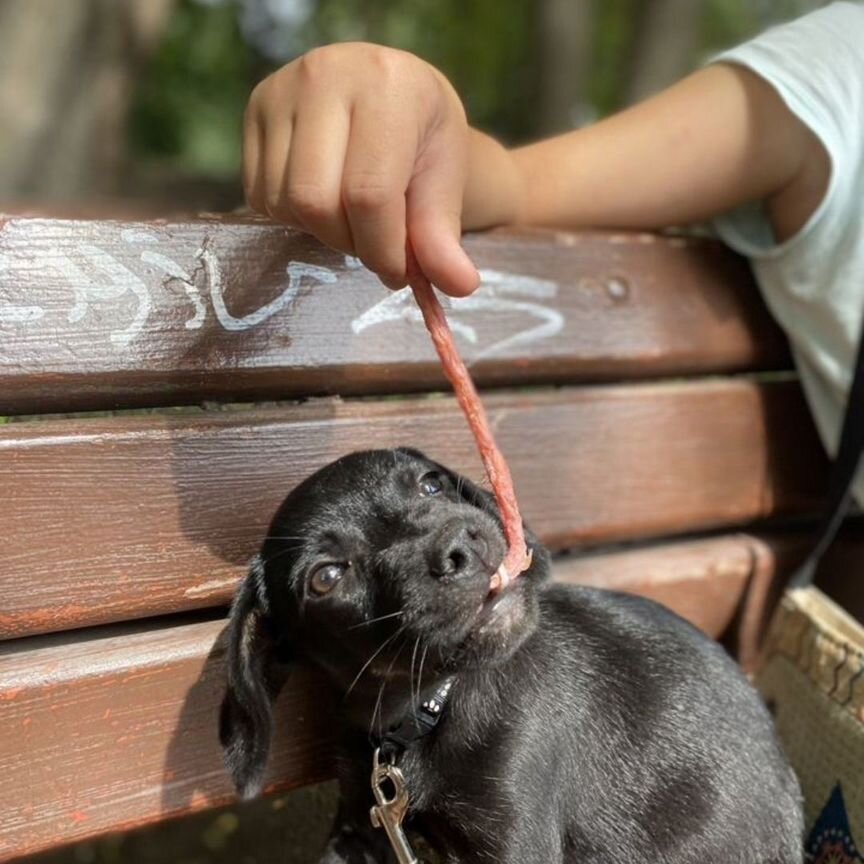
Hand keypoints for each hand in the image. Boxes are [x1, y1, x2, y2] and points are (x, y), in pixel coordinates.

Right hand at [244, 43, 480, 295]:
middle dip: (349, 243)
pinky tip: (325, 201)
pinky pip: (260, 195)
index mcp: (388, 85)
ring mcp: (281, 88)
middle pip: (315, 201)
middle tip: (376, 245)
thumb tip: (460, 286)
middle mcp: (325, 75)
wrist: (391, 94)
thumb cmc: (424, 139)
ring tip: (353, 219)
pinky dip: (294, 218)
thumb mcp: (445, 180)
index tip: (398, 271)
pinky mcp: (255, 108)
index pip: (369, 193)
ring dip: (321, 233)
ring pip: (284, 202)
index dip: (382, 249)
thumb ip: (442, 235)